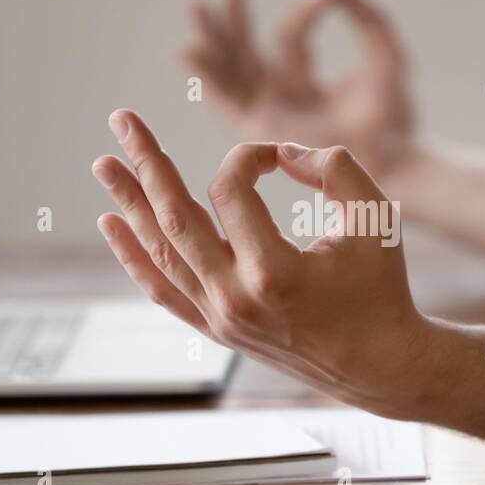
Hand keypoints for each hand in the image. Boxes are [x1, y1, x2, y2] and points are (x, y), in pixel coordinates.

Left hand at [91, 109, 432, 417]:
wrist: (378, 365)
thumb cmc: (381, 288)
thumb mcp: (375, 218)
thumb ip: (334, 167)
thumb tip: (282, 151)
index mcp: (274, 270)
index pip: (232, 189)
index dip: (248, 156)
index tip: (276, 156)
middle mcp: (236, 297)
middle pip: (175, 216)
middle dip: (148, 162)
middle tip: (122, 119)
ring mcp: (220, 317)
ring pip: (160, 251)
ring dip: (129, 202)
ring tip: (103, 163)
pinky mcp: (215, 329)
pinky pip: (162, 289)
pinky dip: (134, 255)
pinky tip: (112, 223)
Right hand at [180, 0, 414, 176]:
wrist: (396, 163)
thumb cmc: (396, 121)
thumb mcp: (387, 59)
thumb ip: (370, 19)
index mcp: (303, 80)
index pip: (292, 33)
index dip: (311, 7)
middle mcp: (277, 96)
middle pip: (246, 43)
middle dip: (238, 4)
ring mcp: (265, 113)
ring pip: (230, 67)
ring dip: (213, 35)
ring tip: (198, 4)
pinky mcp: (257, 132)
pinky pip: (223, 101)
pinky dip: (204, 77)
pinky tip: (186, 50)